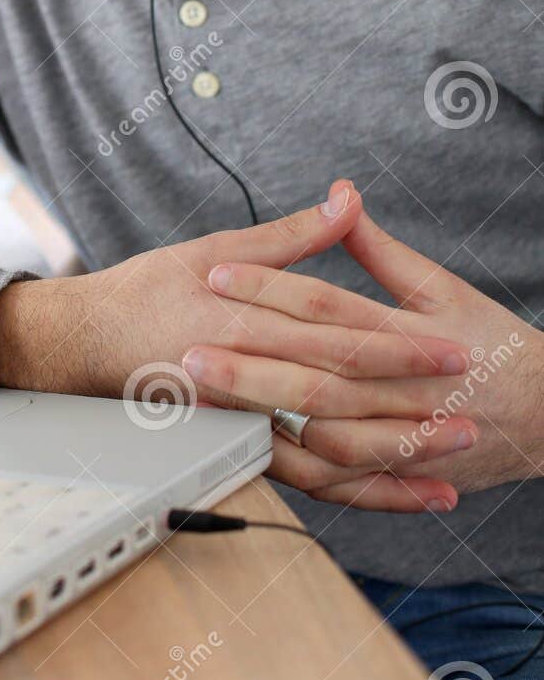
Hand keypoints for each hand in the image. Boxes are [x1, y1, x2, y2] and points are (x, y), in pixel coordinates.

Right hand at [0, 181, 472, 513]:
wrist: (83, 342)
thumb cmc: (148, 290)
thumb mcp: (217, 249)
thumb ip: (291, 235)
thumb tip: (345, 199)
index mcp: (243, 318)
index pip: (335, 334)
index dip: (398, 343)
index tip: (453, 346)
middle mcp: (242, 373)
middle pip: (339, 395)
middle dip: (409, 406)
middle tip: (472, 412)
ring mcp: (236, 417)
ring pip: (323, 448)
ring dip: (388, 458)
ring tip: (448, 465)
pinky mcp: (233, 444)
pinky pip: (300, 479)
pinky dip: (352, 491)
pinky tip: (394, 494)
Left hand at [187, 203, 543, 508]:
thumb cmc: (491, 340)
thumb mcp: (442, 287)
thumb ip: (382, 250)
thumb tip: (341, 195)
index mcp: (417, 333)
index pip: (332, 307)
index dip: (272, 288)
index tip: (218, 274)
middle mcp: (412, 388)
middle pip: (319, 378)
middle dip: (250, 367)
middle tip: (188, 351)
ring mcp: (411, 438)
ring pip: (327, 437)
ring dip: (268, 422)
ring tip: (209, 404)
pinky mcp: (407, 474)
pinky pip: (348, 484)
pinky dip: (302, 473)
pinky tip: (254, 453)